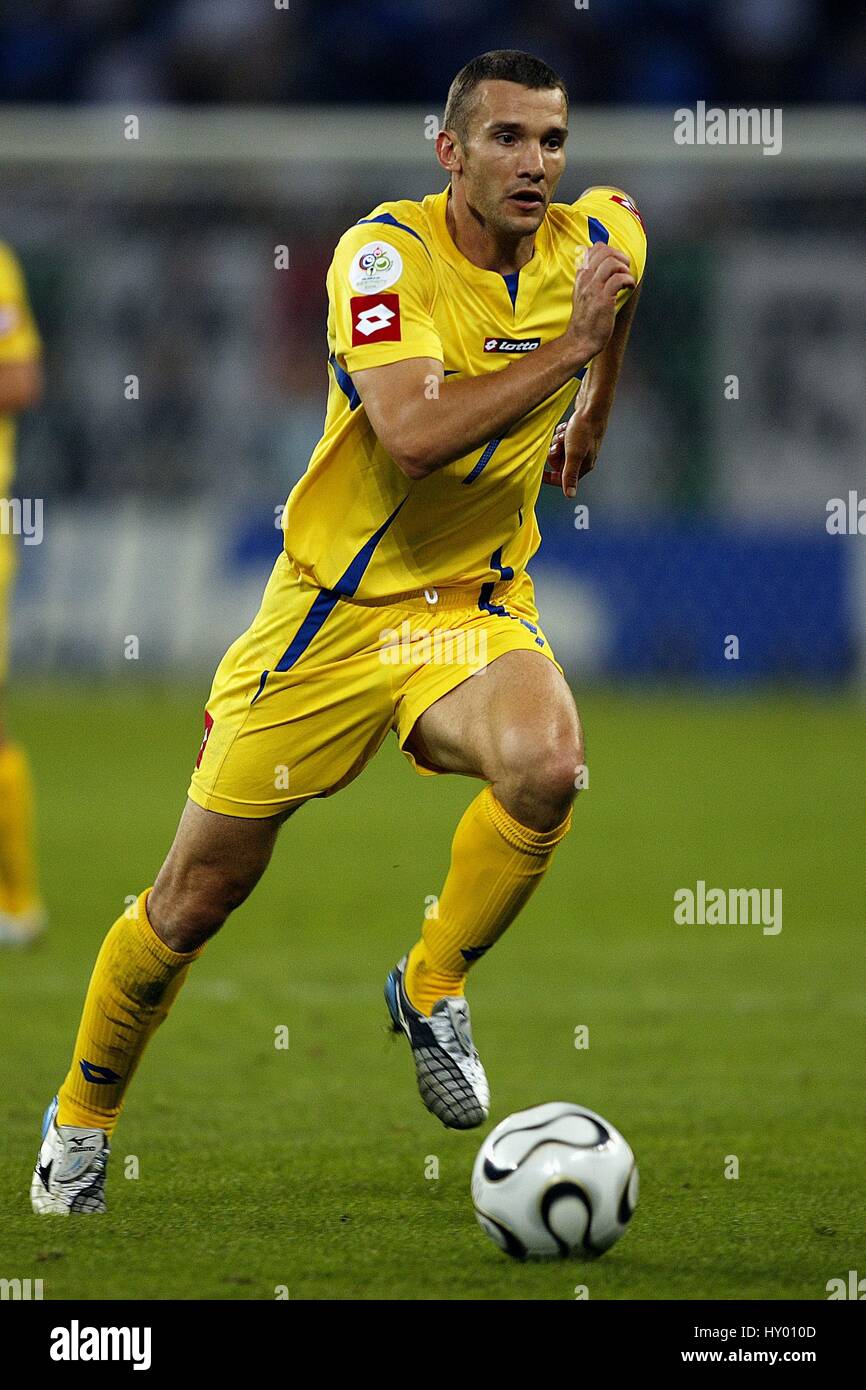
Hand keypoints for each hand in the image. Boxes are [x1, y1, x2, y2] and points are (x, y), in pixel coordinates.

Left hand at [543, 414, 606, 497]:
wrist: (592, 407)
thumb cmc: (585, 430)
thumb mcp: (574, 454)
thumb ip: (570, 475)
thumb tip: (570, 495)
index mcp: (582, 466)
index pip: (560, 479)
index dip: (548, 476)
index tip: (537, 471)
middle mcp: (581, 458)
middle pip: (557, 462)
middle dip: (555, 452)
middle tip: (560, 444)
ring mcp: (579, 446)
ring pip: (558, 449)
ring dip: (557, 441)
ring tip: (565, 434)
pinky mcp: (577, 435)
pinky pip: (561, 438)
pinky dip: (560, 432)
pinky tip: (567, 427)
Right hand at [567, 242, 634, 362]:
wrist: (580, 340)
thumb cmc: (585, 320)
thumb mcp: (582, 294)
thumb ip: (590, 278)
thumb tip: (604, 267)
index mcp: (581, 276)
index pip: (594, 249)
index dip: (611, 251)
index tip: (617, 264)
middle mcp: (586, 279)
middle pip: (604, 251)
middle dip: (621, 257)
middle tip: (625, 269)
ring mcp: (593, 288)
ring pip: (612, 262)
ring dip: (625, 268)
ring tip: (627, 279)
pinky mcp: (603, 299)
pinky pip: (619, 279)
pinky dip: (629, 280)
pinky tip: (629, 288)